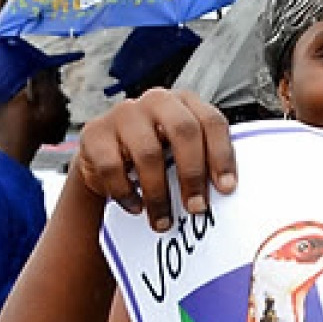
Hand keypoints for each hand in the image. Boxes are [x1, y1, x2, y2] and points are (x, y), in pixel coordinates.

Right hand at [73, 88, 236, 231]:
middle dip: (193, 174)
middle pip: (183, 131)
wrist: (107, 156)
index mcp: (186, 103)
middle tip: (197, 207)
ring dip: (159, 194)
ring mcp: (125, 113)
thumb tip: (226, 192)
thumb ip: (203, 161)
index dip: (222, 155)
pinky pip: (113, 167)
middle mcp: (158, 100)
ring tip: (164, 221)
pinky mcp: (95, 133)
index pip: (212, 121)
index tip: (227, 188)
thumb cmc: (157, 155)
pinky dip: (126, 193)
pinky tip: (136, 207)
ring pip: (148, 153)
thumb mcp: (181, 151)